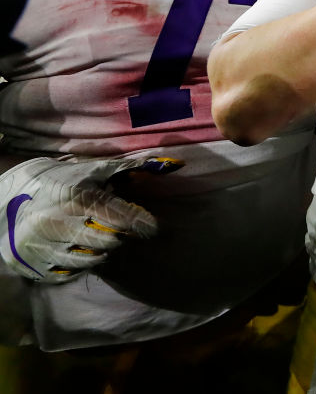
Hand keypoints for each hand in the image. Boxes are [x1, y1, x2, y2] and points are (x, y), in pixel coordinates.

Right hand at [0, 155, 181, 281]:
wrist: (13, 196)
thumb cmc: (66, 181)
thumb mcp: (96, 170)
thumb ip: (133, 168)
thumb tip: (175, 165)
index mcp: (75, 197)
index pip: (119, 217)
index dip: (141, 224)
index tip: (154, 229)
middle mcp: (56, 222)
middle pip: (106, 241)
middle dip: (120, 238)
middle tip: (122, 233)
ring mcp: (42, 246)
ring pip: (89, 260)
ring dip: (102, 252)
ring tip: (102, 240)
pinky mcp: (32, 264)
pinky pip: (69, 274)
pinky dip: (81, 265)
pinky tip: (81, 250)